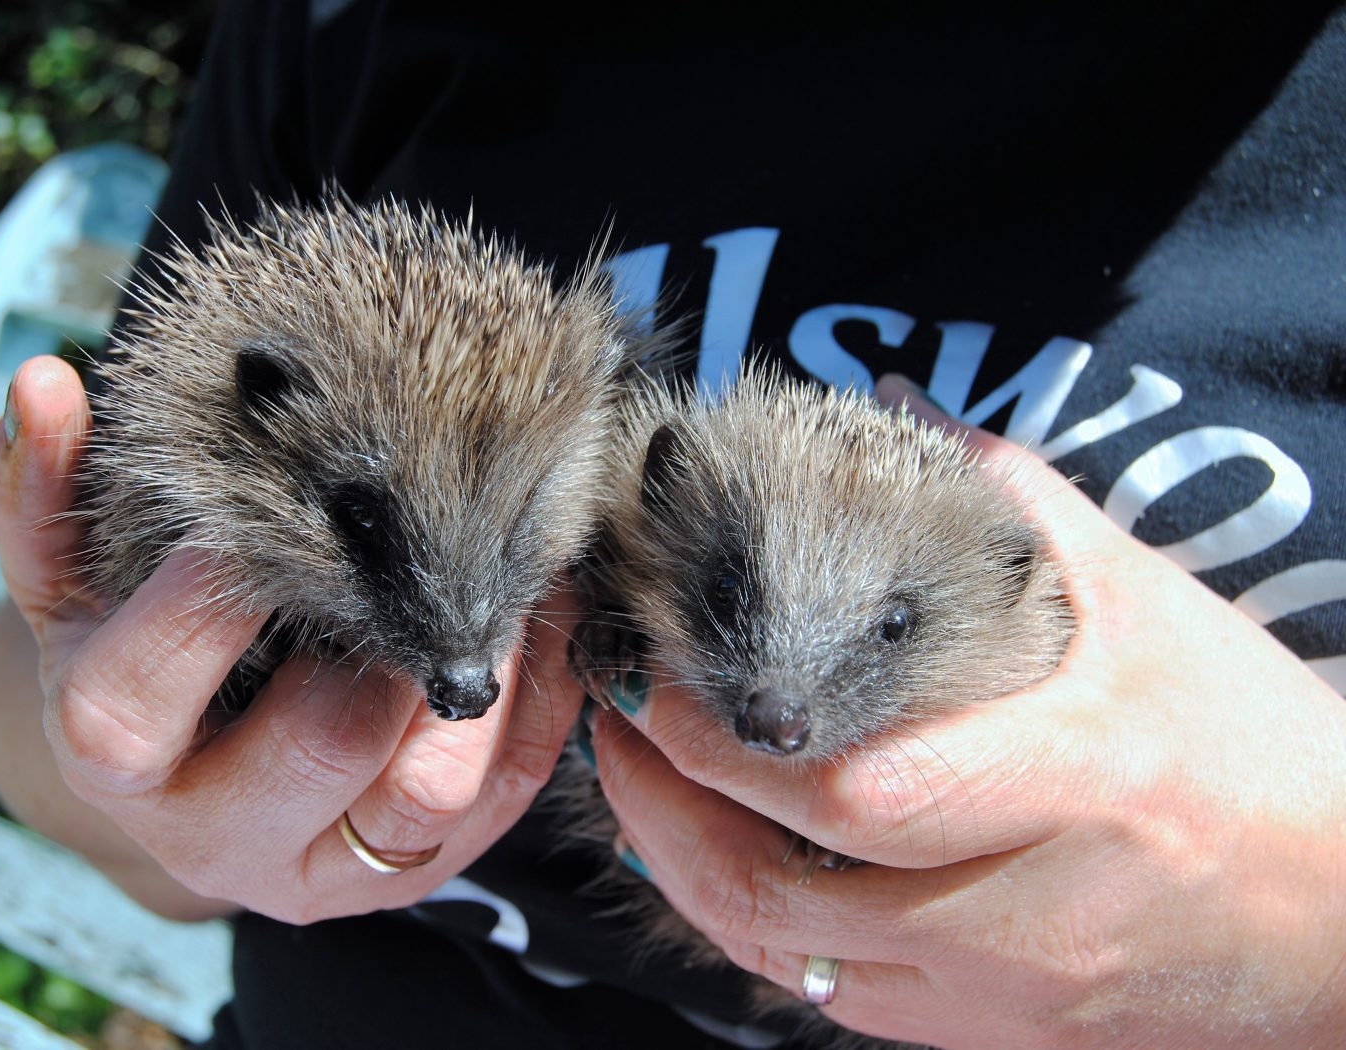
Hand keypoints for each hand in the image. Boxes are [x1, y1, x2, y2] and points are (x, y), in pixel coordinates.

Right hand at [0, 355, 580, 921]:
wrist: (200, 771)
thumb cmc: (139, 648)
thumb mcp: (71, 578)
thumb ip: (41, 491)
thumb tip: (41, 387)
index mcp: (117, 761)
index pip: (131, 706)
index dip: (194, 608)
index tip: (245, 521)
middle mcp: (219, 835)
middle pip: (318, 742)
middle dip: (374, 630)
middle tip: (407, 539)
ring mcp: (330, 865)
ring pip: (431, 789)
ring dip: (480, 669)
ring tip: (494, 574)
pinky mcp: (421, 869)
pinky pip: (508, 793)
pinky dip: (540, 698)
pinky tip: (540, 617)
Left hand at [586, 374, 1345, 1048]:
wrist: (1343, 910)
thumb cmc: (1248, 742)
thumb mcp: (1147, 602)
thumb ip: (1011, 505)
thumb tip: (900, 409)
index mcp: (1079, 778)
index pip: (864, 792)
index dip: (727, 747)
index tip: (648, 680)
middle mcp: (1029, 907)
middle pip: (791, 889)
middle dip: (667, 807)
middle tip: (614, 721)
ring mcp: (1003, 991)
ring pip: (788, 959)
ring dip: (684, 870)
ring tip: (637, 783)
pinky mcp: (988, 1034)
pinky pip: (828, 998)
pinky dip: (749, 928)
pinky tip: (715, 859)